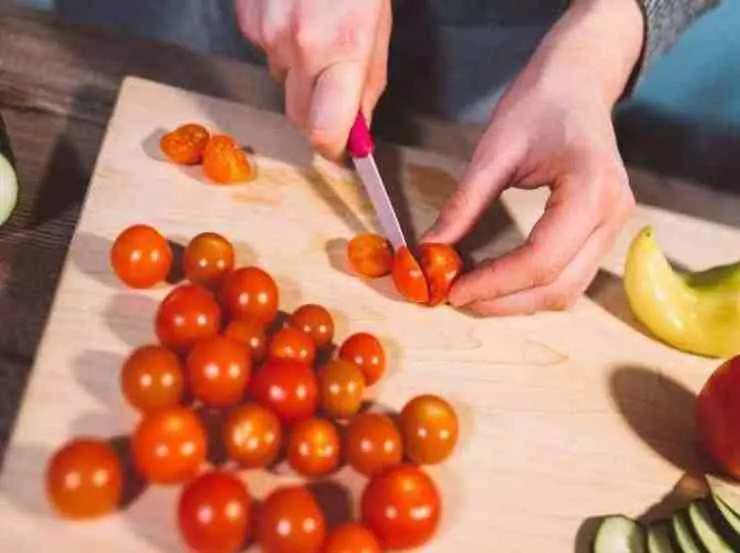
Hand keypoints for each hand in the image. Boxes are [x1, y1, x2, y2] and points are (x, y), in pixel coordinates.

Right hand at [235, 0, 391, 158]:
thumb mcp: (379, 22)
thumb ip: (369, 80)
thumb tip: (359, 125)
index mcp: (345, 46)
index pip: (326, 131)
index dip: (334, 147)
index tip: (341, 148)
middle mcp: (301, 45)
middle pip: (299, 116)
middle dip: (317, 114)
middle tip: (333, 90)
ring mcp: (269, 34)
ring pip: (282, 82)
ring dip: (299, 73)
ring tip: (317, 33)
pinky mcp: (248, 22)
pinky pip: (266, 52)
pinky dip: (281, 44)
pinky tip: (296, 15)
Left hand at [423, 0, 643, 315]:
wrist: (578, 81)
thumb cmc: (539, 103)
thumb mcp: (494, 150)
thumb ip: (463, 203)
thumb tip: (429, 248)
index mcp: (592, 189)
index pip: (541, 259)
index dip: (494, 283)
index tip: (451, 290)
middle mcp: (613, 215)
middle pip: (558, 287)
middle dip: (503, 301)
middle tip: (455, 296)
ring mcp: (614, 226)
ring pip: (567, 290)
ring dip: (518, 301)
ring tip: (472, 290)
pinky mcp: (603, 231)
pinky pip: (569, 276)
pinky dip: (532, 287)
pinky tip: (498, 279)